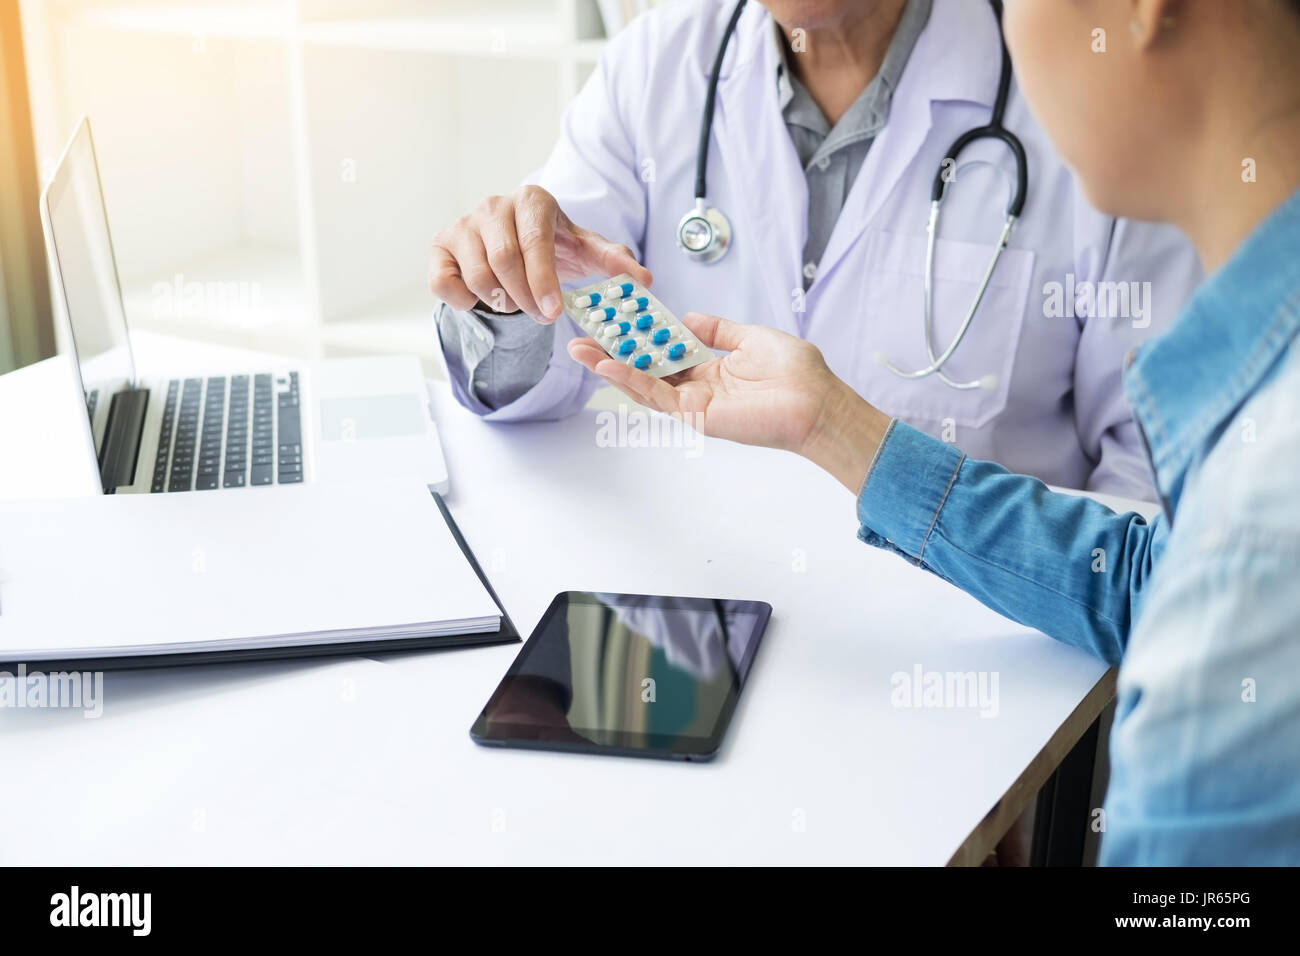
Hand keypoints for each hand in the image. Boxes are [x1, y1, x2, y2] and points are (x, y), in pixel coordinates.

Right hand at [429, 185, 650, 322]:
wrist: (515, 241)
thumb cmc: (554, 245)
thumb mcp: (585, 250)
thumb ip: (615, 260)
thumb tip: (643, 279)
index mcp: (532, 200)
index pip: (534, 241)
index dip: (543, 280)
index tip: (554, 313)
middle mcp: (493, 206)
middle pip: (504, 259)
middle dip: (526, 298)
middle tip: (543, 317)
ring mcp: (463, 224)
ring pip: (476, 275)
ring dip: (500, 303)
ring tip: (518, 306)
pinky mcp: (440, 246)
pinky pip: (443, 282)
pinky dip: (463, 301)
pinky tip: (483, 300)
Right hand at [568, 313, 891, 491]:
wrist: (818, 403)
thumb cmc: (797, 374)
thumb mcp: (752, 337)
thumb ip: (717, 330)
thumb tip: (687, 318)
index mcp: (711, 368)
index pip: (664, 349)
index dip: (639, 333)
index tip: (615, 314)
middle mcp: (698, 387)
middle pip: (646, 367)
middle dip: (613, 351)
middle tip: (582, 332)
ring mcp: (694, 403)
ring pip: (642, 384)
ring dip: (609, 366)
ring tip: (578, 347)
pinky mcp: (696, 416)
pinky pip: (657, 396)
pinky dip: (630, 381)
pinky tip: (607, 365)